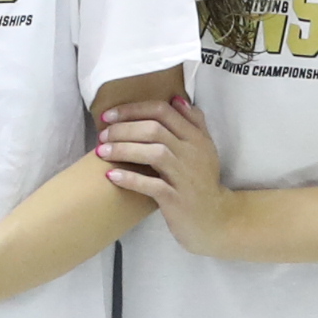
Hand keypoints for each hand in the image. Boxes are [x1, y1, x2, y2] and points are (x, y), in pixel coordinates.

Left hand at [98, 91, 244, 255]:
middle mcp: (192, 153)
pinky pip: (152, 185)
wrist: (216, 218)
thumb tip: (176, 98)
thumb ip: (194, 122)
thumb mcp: (205, 148)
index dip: (133, 109)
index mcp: (196, 137)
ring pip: (153, 153)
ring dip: (123, 150)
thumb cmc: (203, 181)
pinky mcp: (176, 199)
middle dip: (124, 128)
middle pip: (155, 130)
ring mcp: (184, 176)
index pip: (163, 111)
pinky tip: (112, 175)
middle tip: (102, 134)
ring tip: (101, 151)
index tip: (109, 115)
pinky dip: (131, 179)